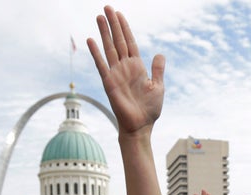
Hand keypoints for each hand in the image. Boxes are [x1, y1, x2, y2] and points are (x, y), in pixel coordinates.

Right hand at [88, 7, 165, 136]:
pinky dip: (96, 52)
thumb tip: (159, 54)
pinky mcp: (109, 82)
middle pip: (118, 40)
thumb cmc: (150, 109)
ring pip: (109, 48)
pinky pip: (101, 64)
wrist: (141, 126)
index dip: (125, 28)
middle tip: (107, 8)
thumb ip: (158, 70)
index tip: (119, 14)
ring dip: (104, 32)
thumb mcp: (158, 87)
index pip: (129, 42)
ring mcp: (116, 73)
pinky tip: (91, 40)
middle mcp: (125, 67)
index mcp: (137, 67)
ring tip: (99, 17)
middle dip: (113, 24)